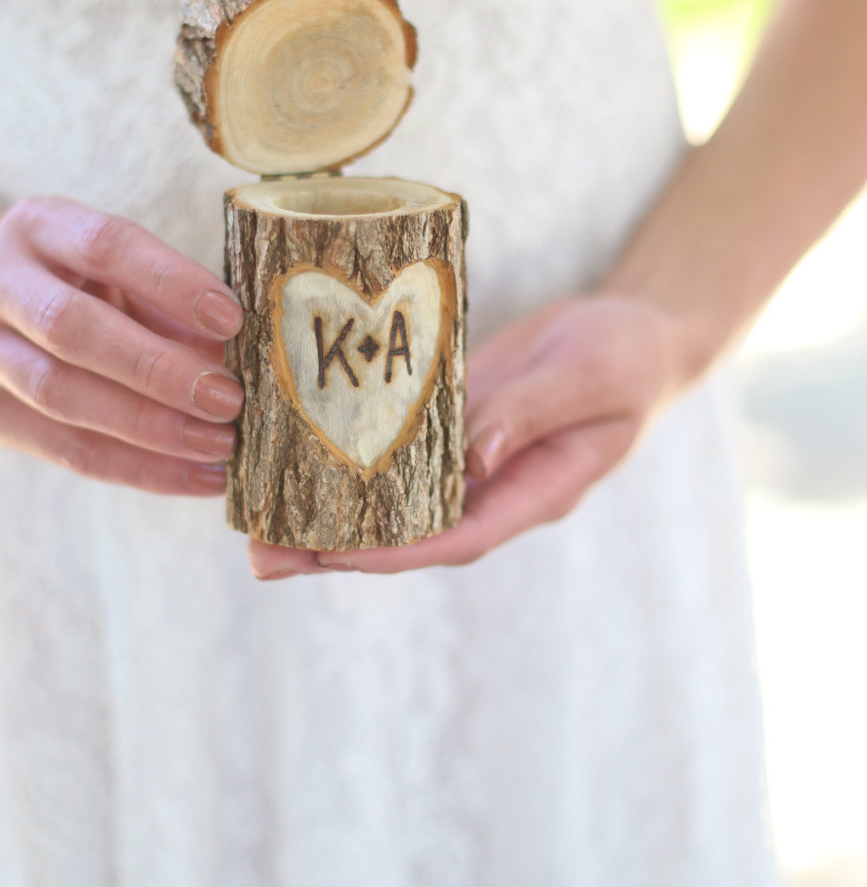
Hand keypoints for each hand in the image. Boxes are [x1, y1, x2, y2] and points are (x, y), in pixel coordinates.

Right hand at [0, 195, 244, 494]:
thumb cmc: (77, 284)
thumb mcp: (115, 269)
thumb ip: (169, 301)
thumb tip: (237, 354)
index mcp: (38, 227)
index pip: (105, 246)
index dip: (170, 282)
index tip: (231, 321)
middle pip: (71, 328)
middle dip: (157, 369)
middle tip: (227, 399)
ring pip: (61, 395)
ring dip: (150, 427)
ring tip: (218, 444)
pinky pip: (67, 449)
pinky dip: (140, 468)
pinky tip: (198, 477)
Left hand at [248, 293, 686, 575]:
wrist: (634, 332)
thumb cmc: (627, 355)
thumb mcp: (593, 375)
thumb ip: (535, 410)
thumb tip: (475, 456)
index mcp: (537, 492)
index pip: (459, 538)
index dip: (394, 552)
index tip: (330, 554)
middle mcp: (495, 489)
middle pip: (407, 535)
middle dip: (334, 549)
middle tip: (260, 554)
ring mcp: (470, 463)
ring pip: (389, 501)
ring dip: (324, 513)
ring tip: (252, 522)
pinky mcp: (451, 429)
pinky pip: (393, 452)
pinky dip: (344, 458)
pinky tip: (290, 454)